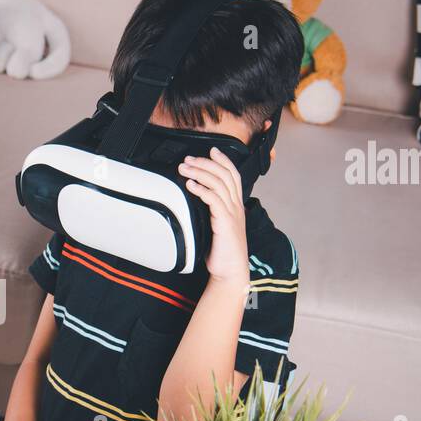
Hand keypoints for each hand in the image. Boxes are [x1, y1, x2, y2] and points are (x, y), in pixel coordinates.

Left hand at [180, 148, 248, 284]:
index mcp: (236, 206)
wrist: (230, 271)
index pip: (233, 175)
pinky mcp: (225, 222)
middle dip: (206, 163)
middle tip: (188, 159)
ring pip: (218, 184)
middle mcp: (236, 206)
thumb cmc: (222, 251)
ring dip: (200, 173)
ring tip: (185, 168)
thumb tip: (194, 201)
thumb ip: (211, 213)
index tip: (212, 150)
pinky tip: (190, 185)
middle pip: (225, 175)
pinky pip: (214, 200)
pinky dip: (201, 189)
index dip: (223, 161)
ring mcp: (232, 214)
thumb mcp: (216, 227)